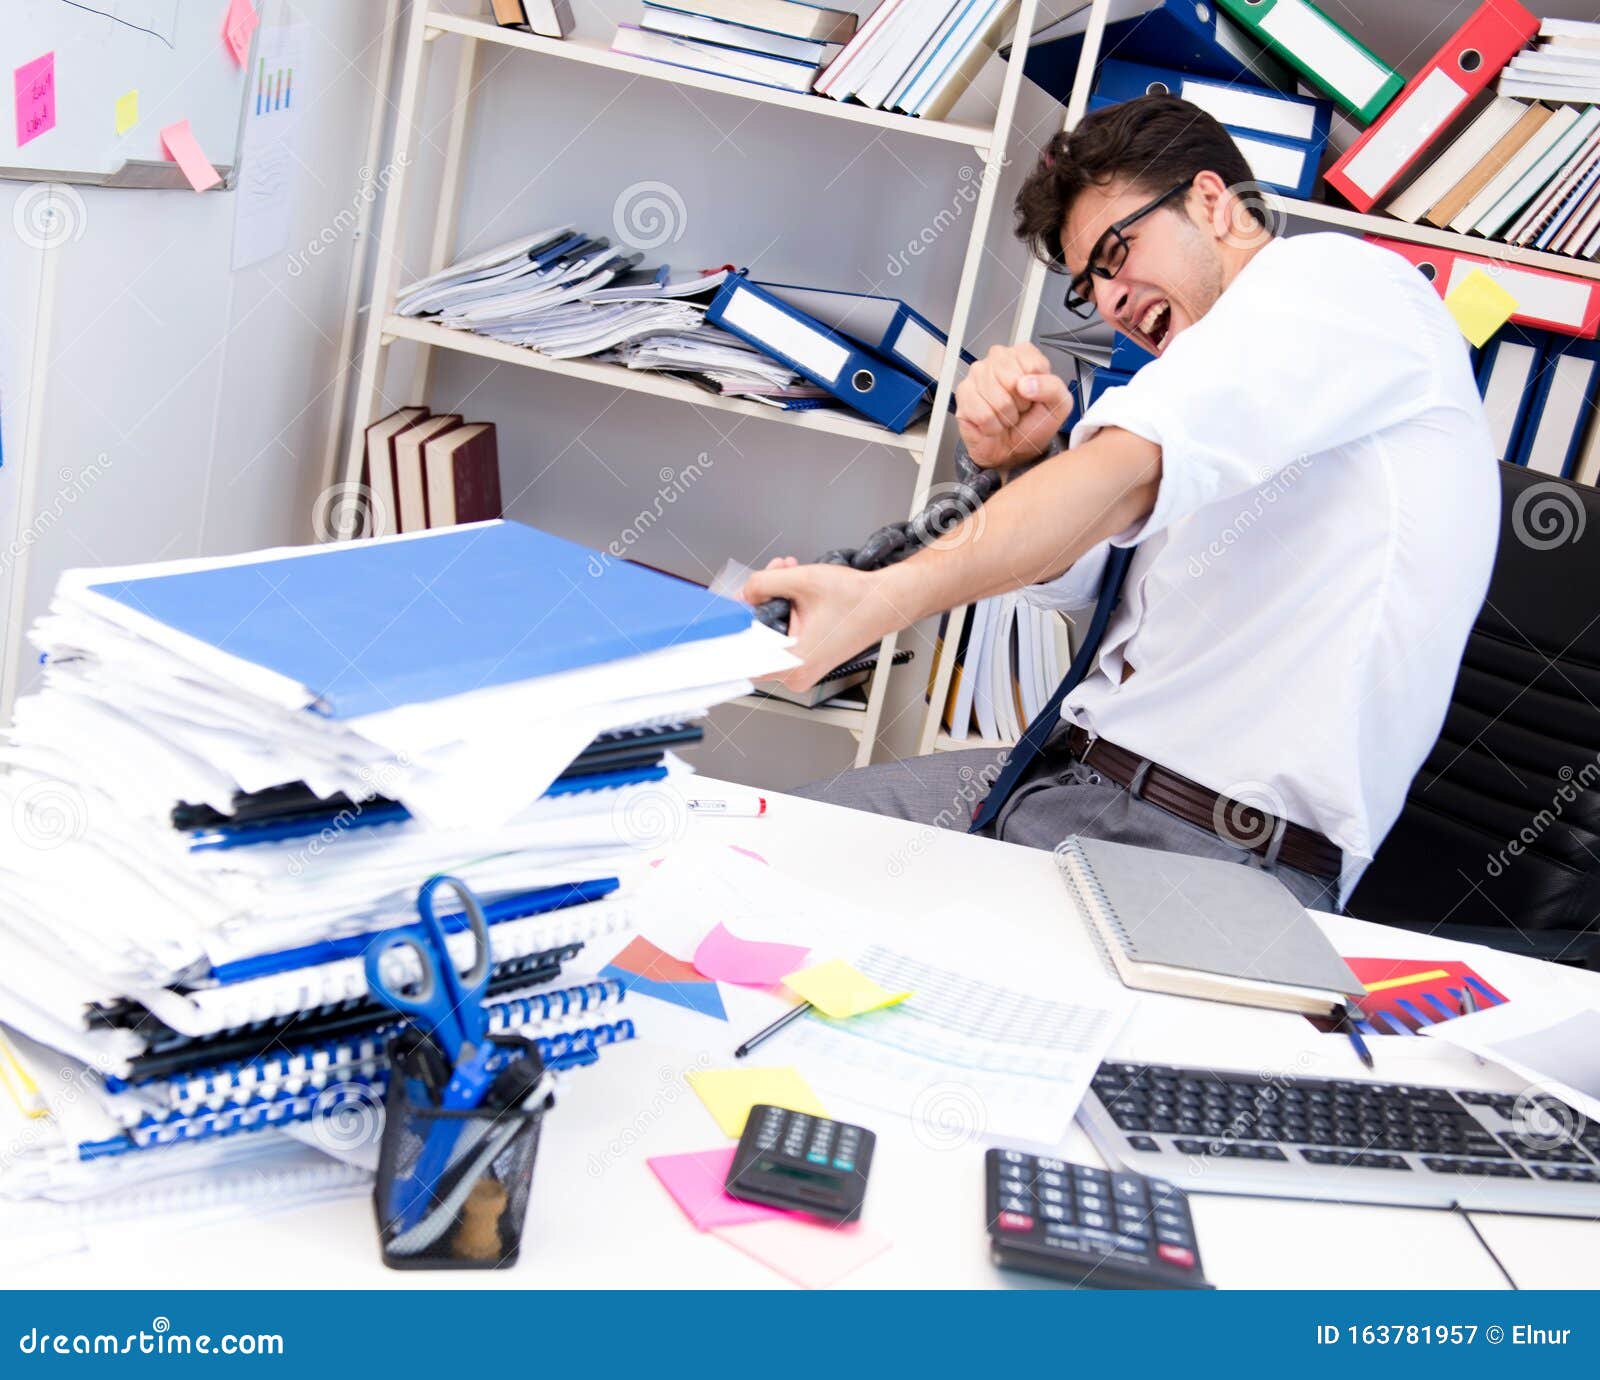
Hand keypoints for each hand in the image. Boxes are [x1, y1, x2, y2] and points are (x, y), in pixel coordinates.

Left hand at [740, 557, 902, 690]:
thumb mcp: (802, 581)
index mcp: (794, 662)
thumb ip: (762, 584)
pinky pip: (781, 636)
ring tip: (789, 575)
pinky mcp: (805, 662)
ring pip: (767, 634)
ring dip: (773, 602)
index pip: (741, 654)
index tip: (721, 616)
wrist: (886, 603)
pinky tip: (795, 590)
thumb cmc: (857, 599)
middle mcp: (796, 674)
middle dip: (759, 601)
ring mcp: (800, 670)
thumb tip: (743, 594)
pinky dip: (783, 612)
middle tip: (773, 574)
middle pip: (754, 638)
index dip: (731, 627)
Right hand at [956, 342, 1073, 468]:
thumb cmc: (1032, 424)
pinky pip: (982, 413)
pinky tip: (992, 422)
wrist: (1011, 450)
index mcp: (1024, 355)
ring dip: (1005, 416)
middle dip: (1019, 403)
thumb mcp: (1058, 406)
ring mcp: (978, 374)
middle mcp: (999, 358)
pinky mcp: (963, 393)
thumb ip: (1052, 388)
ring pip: (997, 399)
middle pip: (1012, 380)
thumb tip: (1026, 383)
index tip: (1033, 396)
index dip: (1036, 388)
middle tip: (1019, 408)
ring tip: (1006, 416)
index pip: (1033, 364)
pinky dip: (992, 426)